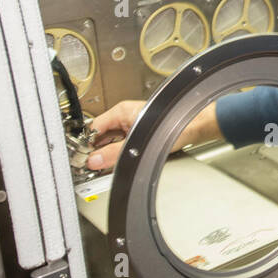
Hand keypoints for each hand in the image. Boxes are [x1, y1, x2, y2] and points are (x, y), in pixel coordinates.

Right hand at [86, 100, 220, 170]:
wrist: (194, 127)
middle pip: (102, 135)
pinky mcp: (140, 133)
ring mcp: (133, 124)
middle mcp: (125, 116)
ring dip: (108, 153)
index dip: (86, 144)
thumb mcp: (137, 143)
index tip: (82, 158)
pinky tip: (119, 163)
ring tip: (105, 166)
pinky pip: (123, 144)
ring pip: (112, 141)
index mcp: (121, 111)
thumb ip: (113, 153)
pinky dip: (119, 154)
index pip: (93, 128)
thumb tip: (94, 160)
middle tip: (92, 166)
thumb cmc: (172, 125)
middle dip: (97, 151)